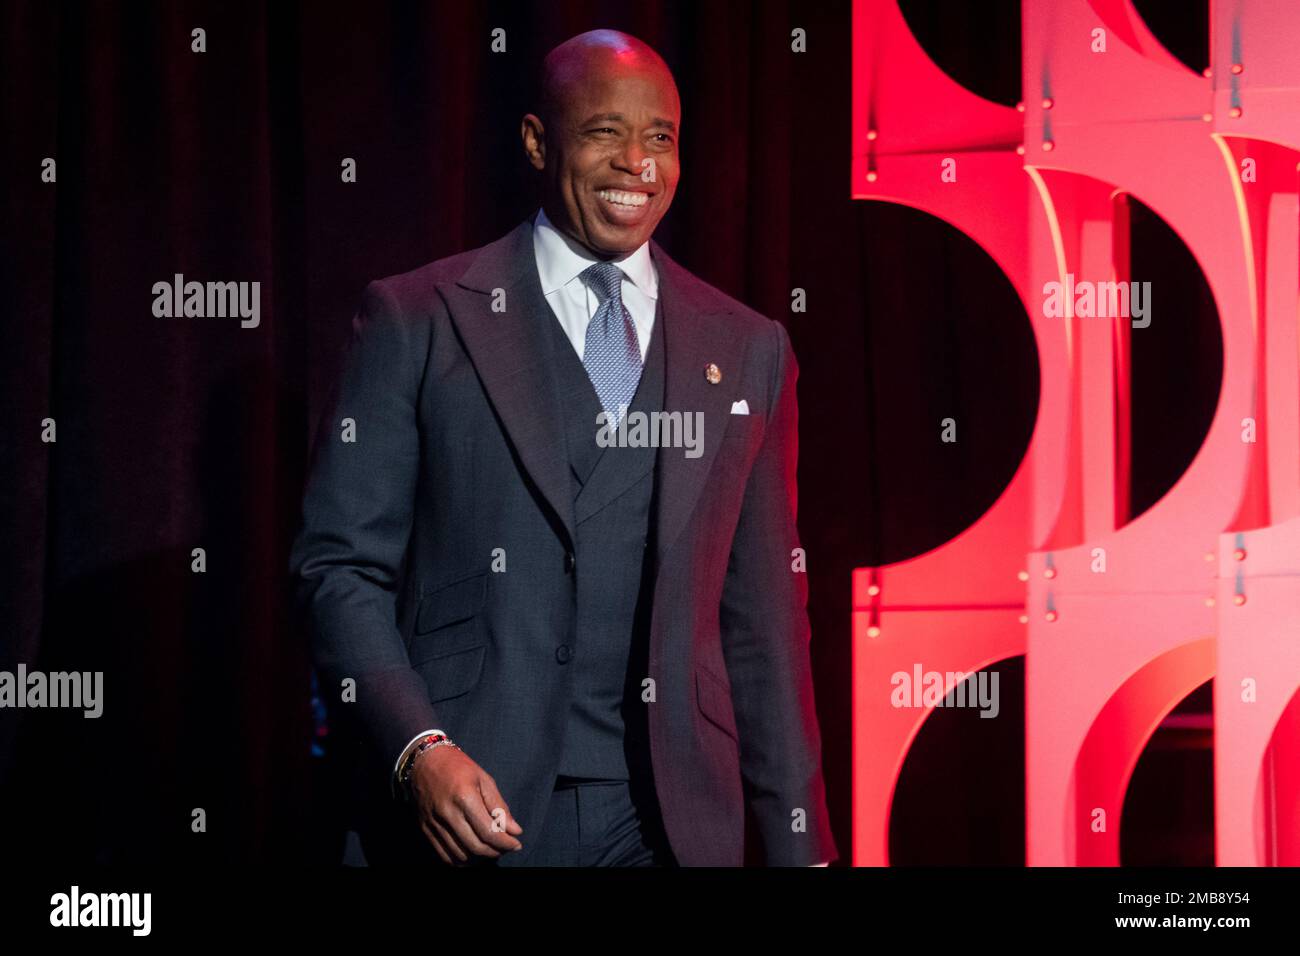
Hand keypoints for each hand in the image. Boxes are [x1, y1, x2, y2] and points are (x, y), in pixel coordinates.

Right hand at [407, 745, 523, 863]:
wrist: (423, 761)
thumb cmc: (457, 766)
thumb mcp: (483, 778)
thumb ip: (499, 806)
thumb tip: (515, 830)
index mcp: (464, 797)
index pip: (488, 831)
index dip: (506, 842)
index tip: (516, 844)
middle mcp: (447, 813)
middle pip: (475, 846)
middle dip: (495, 851)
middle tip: (505, 847)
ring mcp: (434, 823)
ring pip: (460, 855)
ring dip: (479, 858)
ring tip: (491, 850)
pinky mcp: (425, 829)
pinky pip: (444, 855)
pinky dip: (461, 861)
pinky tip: (472, 855)